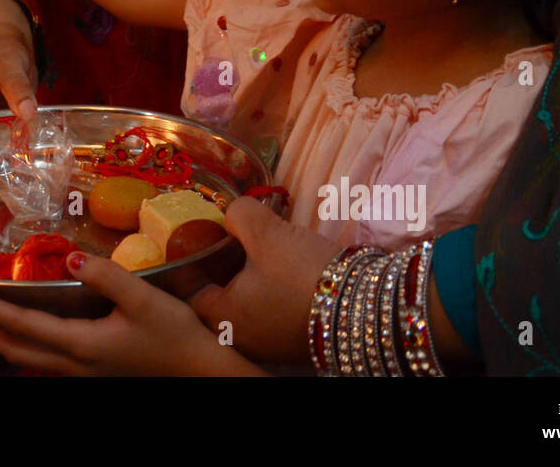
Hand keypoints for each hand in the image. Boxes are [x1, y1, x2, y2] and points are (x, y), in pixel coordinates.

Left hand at [0, 252, 262, 375]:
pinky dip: (28, 345)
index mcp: (81, 344)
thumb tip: (71, 259)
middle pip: (16, 352)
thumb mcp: (143, 298)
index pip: (24, 325)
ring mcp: (84, 374)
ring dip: (4, 340)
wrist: (201, 373)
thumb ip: (105, 275)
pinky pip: (48, 362)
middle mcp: (75, 364)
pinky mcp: (96, 373)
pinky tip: (34, 332)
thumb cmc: (175, 335)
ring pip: (30, 361)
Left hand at [188, 197, 339, 364]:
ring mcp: (269, 344)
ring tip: (262, 245)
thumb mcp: (266, 233)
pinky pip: (271, 310)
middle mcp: (240, 338)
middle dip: (225, 263)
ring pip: (247, 301)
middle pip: (219, 293)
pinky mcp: (294, 341)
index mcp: (221, 318)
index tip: (205, 231)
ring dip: (251, 275)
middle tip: (234, 234)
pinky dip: (272, 288)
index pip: (189, 284)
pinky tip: (286, 266)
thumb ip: (239, 215)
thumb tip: (232, 215)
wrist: (369, 307)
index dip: (194, 253)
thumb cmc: (305, 274)